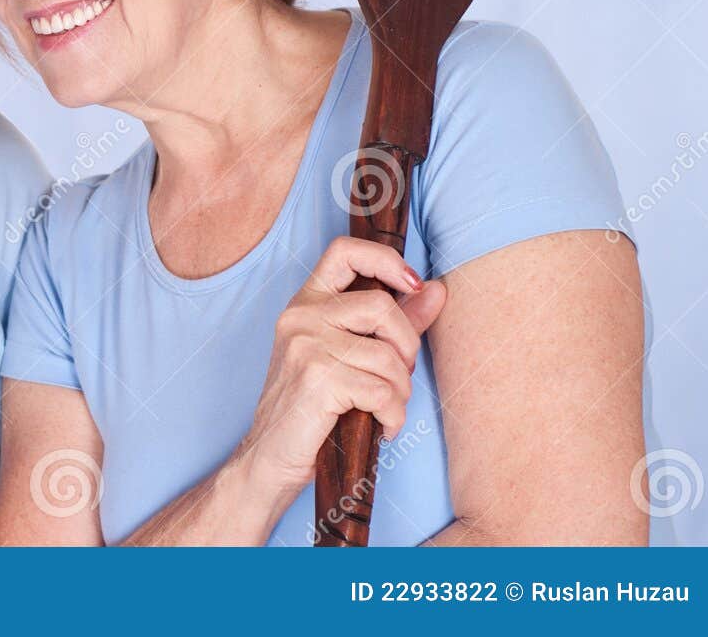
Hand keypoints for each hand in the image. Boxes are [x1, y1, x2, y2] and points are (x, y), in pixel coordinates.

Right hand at [237, 236, 446, 504]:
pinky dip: (393, 415)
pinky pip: (382, 391)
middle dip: (407, 347)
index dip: (386, 260)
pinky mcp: (317, 379)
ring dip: (401, 392)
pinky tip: (381, 426)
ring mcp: (306, 346)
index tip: (413, 285)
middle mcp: (301, 316)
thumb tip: (437, 289)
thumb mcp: (348, 356)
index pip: (345, 251)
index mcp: (306, 303)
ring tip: (385, 408)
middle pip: (381, 306)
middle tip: (399, 375)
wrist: (270, 456)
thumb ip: (393, 322)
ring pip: (387, 356)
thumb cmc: (311, 406)